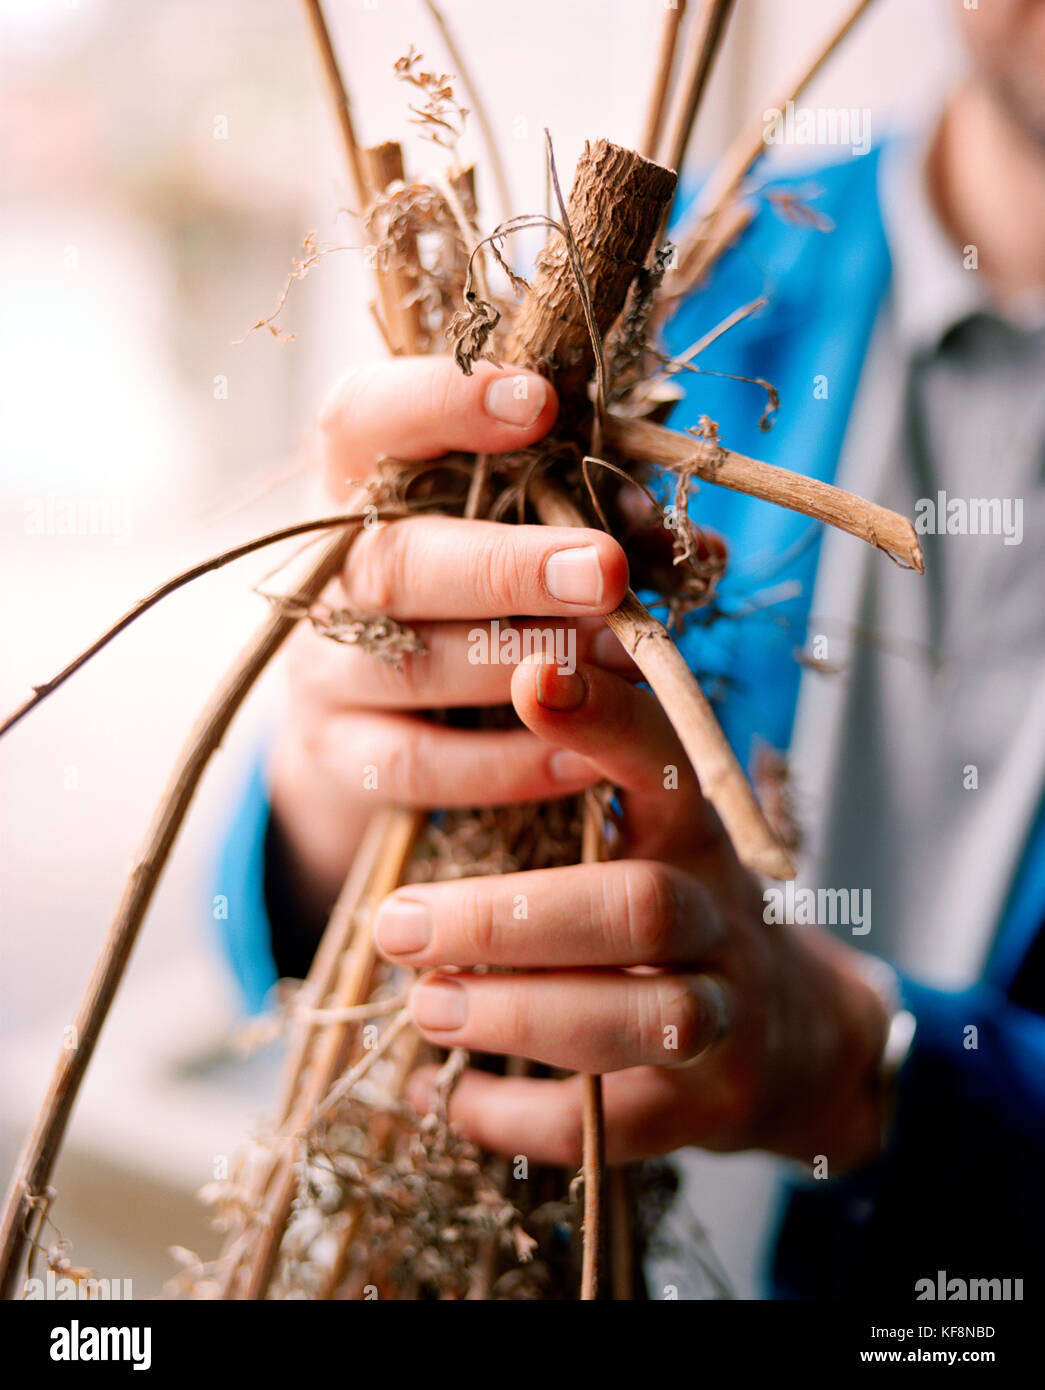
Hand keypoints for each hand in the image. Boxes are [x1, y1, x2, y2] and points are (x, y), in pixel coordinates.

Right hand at [269, 356, 633, 920]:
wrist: (367, 725)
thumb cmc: (461, 601)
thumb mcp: (503, 540)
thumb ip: (585, 524)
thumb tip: (699, 549)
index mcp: (359, 486)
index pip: (365, 419)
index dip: (442, 402)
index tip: (539, 402)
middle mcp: (326, 573)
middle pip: (396, 560)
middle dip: (508, 566)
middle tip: (605, 570)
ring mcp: (320, 667)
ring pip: (409, 663)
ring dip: (522, 662)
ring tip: (619, 661)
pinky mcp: (334, 753)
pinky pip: (417, 763)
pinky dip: (506, 762)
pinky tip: (581, 759)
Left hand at [373, 651, 889, 1173]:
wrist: (799, 1043)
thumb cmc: (685, 913)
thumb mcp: (657, 836)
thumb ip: (593, 776)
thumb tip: (503, 677)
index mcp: (696, 833)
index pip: (666, 762)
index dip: (606, 721)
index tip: (531, 675)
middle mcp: (721, 918)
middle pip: (636, 908)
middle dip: (508, 918)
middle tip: (398, 924)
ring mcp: (726, 1022)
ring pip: (637, 1017)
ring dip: (516, 1014)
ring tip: (425, 1006)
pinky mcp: (702, 1114)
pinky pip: (607, 1128)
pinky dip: (514, 1116)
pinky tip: (449, 1097)